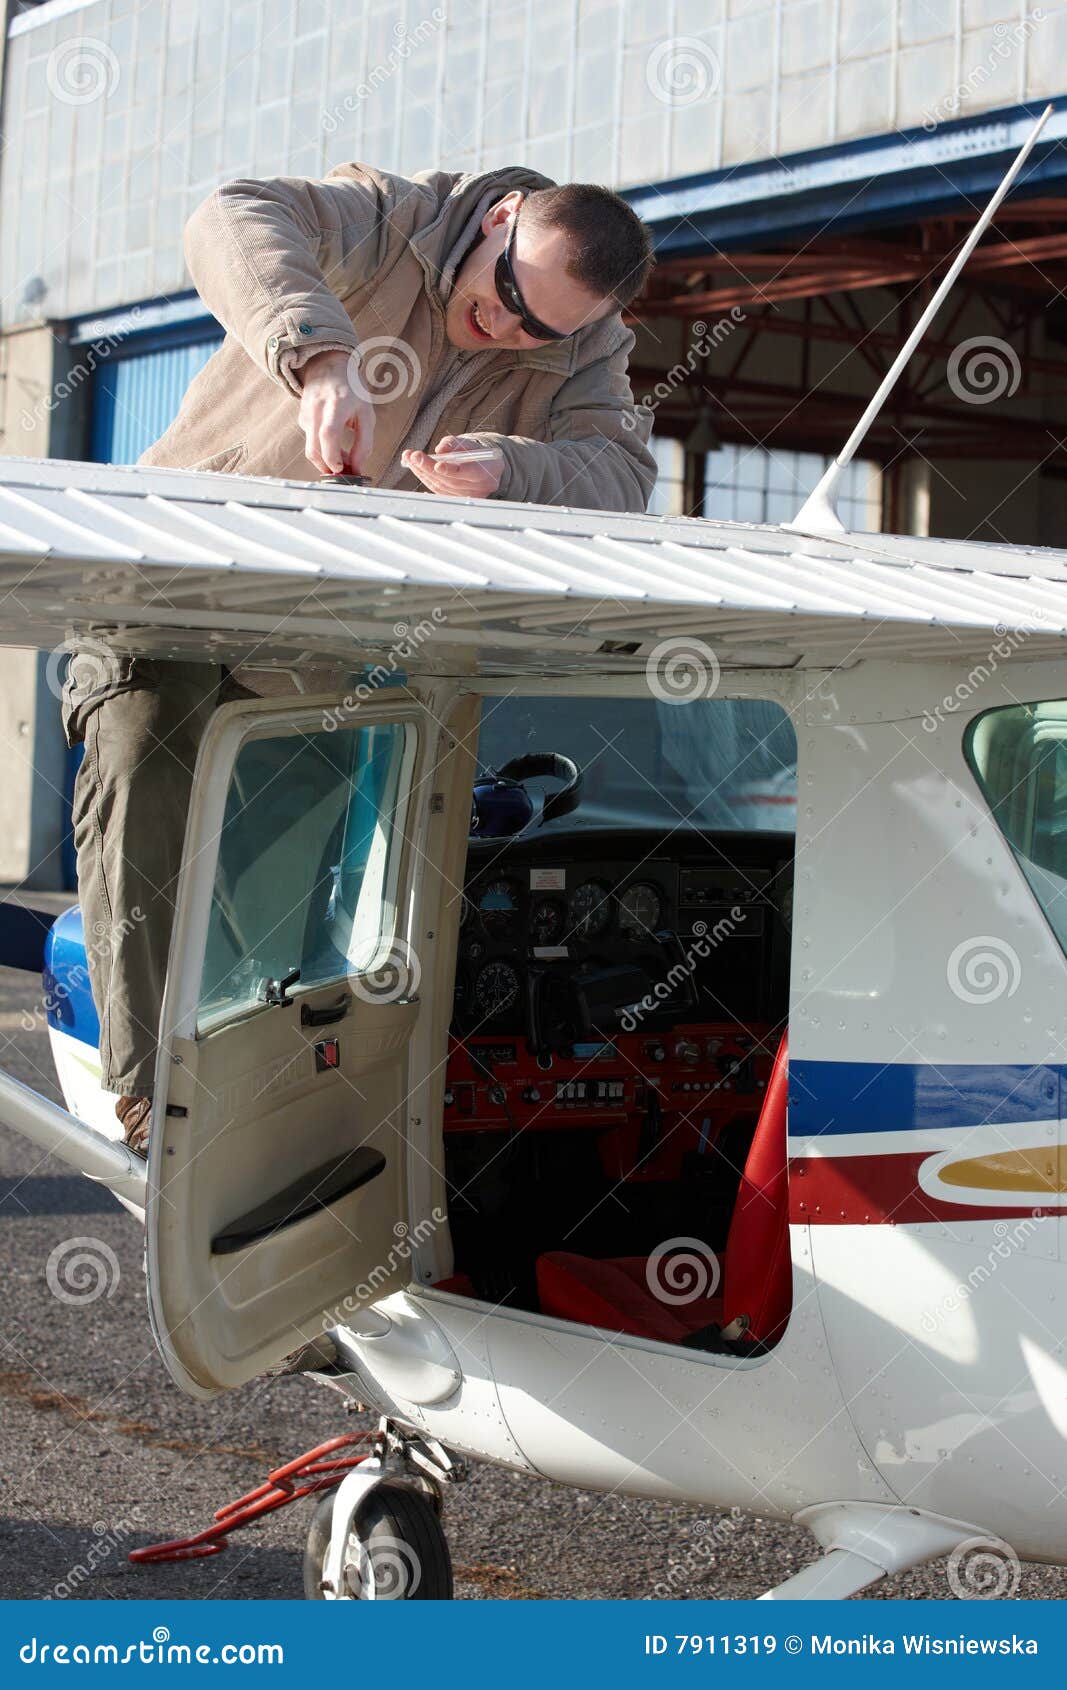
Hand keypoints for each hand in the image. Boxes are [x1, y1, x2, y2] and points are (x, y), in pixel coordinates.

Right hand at [298, 349, 375, 474]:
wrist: (328, 365)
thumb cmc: (351, 390)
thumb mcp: (366, 413)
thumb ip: (364, 442)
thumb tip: (357, 468)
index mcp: (336, 404)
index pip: (328, 434)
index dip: (332, 455)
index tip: (341, 469)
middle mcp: (316, 408)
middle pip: (314, 447)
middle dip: (327, 467)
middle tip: (345, 473)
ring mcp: (306, 414)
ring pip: (310, 448)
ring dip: (326, 461)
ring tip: (344, 459)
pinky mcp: (301, 418)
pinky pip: (311, 441)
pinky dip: (323, 451)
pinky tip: (335, 447)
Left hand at [402, 435, 503, 498]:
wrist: (486, 468)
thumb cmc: (477, 454)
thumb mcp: (469, 443)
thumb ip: (455, 444)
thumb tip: (440, 448)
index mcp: (486, 472)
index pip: (468, 472)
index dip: (452, 470)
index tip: (437, 464)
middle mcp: (478, 488)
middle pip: (450, 480)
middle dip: (429, 467)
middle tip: (413, 456)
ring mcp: (467, 497)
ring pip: (441, 486)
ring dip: (422, 472)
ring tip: (409, 458)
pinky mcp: (456, 499)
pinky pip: (437, 490)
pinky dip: (425, 478)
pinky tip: (415, 467)